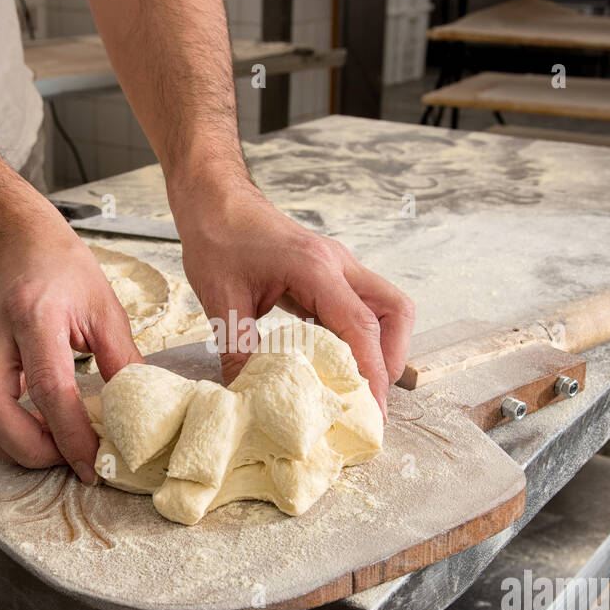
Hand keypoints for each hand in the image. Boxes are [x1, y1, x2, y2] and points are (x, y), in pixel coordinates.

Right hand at [0, 208, 141, 478]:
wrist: (16, 242)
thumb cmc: (62, 270)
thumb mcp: (105, 307)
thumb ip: (123, 360)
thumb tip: (142, 411)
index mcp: (36, 314)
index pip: (50, 387)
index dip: (71, 435)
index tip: (94, 464)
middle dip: (30, 449)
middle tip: (69, 457)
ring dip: (9, 447)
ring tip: (51, 445)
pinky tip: (28, 430)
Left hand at [176, 183, 414, 413]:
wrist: (215, 199)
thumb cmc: (218, 236)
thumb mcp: (220, 298)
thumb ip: (237, 350)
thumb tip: (245, 398)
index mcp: (315, 268)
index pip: (360, 325)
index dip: (371, 371)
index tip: (373, 409)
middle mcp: (338, 266)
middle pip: (395, 312)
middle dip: (391, 358)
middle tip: (369, 397)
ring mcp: (339, 268)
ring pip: (386, 309)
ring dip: (381, 348)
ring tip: (357, 384)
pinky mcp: (331, 275)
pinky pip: (362, 308)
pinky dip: (360, 338)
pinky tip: (336, 363)